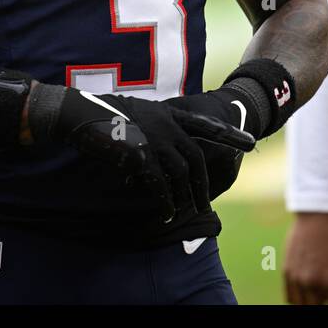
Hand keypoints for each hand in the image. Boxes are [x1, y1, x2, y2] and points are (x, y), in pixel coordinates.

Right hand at [30, 85, 254, 221]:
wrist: (76, 114)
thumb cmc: (101, 116)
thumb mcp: (134, 117)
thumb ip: (151, 134)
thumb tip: (153, 166)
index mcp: (167, 113)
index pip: (205, 124)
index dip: (229, 134)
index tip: (251, 143)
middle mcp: (165, 124)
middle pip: (196, 157)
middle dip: (203, 184)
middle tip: (205, 204)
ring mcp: (153, 137)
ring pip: (181, 173)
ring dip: (185, 196)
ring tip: (185, 213)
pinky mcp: (139, 153)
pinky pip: (159, 183)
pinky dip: (165, 201)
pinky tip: (167, 213)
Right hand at [283, 212, 327, 304]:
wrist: (318, 215)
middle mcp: (314, 282)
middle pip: (319, 307)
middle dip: (327, 301)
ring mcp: (298, 278)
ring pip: (304, 305)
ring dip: (313, 301)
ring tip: (321, 290)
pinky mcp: (287, 272)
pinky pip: (290, 298)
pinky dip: (299, 298)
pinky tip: (308, 288)